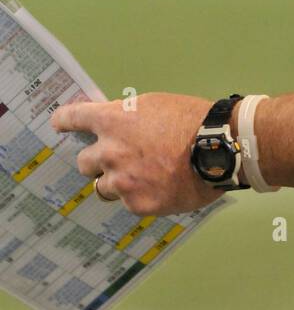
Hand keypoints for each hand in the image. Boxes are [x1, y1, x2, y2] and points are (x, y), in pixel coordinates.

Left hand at [50, 92, 224, 216]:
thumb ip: (128, 118)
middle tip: (117, 159)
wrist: (218, 149)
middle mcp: (110, 151)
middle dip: (97, 160)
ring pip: (104, 186)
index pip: (72, 118)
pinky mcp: (138, 204)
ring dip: (116, 181)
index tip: (59, 124)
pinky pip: (129, 202)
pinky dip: (140, 196)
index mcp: (113, 120)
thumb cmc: (192, 120)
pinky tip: (160, 188)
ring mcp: (122, 181)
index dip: (63, 121)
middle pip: (83, 161)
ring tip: (142, 178)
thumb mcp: (155, 105)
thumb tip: (117, 127)